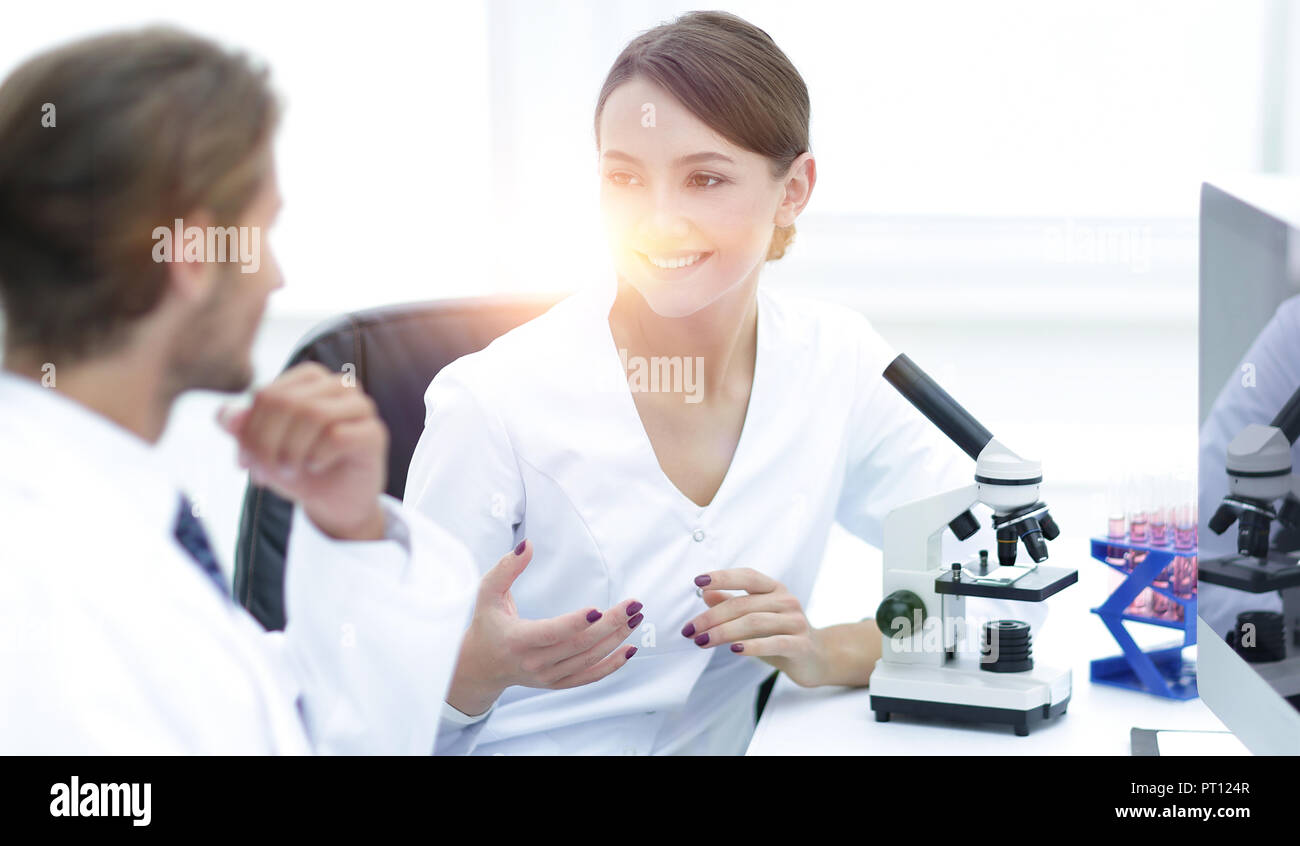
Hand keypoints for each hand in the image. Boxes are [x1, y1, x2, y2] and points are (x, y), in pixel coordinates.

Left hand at [218, 362, 387, 540]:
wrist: (335, 500)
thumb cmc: (299, 467)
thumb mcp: (261, 449)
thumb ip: (240, 429)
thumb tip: (225, 416)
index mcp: (309, 378)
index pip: (267, 394)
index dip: (248, 431)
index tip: (244, 462)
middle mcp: (338, 384)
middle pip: (288, 402)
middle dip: (267, 443)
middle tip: (263, 473)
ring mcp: (360, 406)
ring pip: (313, 414)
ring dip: (291, 450)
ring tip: (289, 470)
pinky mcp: (374, 432)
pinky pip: (337, 436)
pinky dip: (316, 457)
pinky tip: (315, 466)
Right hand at [446, 540, 642, 715]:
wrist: (482, 665)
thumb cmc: (487, 623)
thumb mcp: (488, 593)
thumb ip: (506, 568)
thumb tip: (527, 544)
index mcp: (517, 640)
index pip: (551, 633)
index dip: (575, 623)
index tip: (598, 609)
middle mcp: (534, 663)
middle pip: (578, 645)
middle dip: (609, 625)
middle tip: (633, 605)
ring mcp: (548, 676)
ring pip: (588, 660)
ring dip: (616, 639)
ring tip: (636, 617)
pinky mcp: (558, 683)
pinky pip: (589, 677)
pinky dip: (612, 665)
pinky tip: (630, 648)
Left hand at [681, 568, 829, 687]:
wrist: (816, 658)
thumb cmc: (779, 634)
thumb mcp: (755, 617)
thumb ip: (732, 604)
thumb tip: (705, 592)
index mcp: (774, 589)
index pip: (747, 576)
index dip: (723, 577)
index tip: (698, 581)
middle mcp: (786, 600)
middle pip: (744, 604)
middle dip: (712, 617)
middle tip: (690, 629)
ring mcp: (796, 621)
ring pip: (754, 622)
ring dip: (724, 632)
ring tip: (701, 641)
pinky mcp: (801, 644)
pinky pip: (775, 642)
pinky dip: (752, 646)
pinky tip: (734, 650)